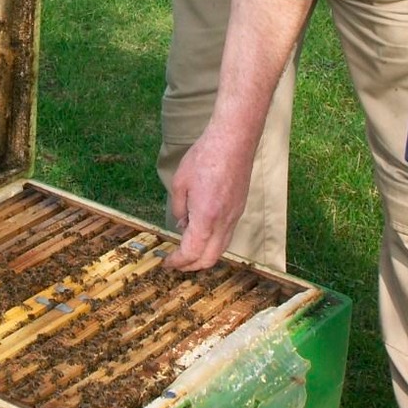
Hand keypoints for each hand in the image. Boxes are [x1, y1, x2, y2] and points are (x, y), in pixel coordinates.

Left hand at [164, 125, 253, 270]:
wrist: (233, 141)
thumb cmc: (205, 157)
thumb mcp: (180, 183)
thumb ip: (179, 208)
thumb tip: (182, 224)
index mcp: (206, 217)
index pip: (192, 252)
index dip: (178, 262)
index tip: (167, 262)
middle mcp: (224, 222)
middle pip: (209, 258)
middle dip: (191, 265)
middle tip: (177, 262)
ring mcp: (235, 217)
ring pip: (221, 249)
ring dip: (203, 255)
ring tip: (187, 250)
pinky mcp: (239, 210)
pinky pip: (226, 236)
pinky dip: (213, 243)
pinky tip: (201, 232)